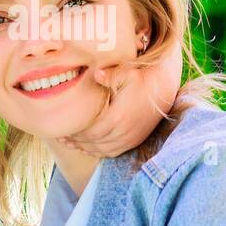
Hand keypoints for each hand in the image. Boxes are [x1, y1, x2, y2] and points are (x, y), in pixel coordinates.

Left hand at [58, 45, 182, 157]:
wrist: (163, 88)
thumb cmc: (142, 78)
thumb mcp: (126, 73)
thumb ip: (108, 75)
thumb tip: (94, 74)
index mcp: (119, 117)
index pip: (91, 132)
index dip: (76, 134)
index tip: (63, 131)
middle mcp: (125, 131)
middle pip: (94, 143)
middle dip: (76, 142)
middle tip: (61, 139)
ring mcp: (131, 138)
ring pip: (103, 150)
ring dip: (86, 149)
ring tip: (71, 144)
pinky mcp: (135, 140)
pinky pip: (114, 152)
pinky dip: (100, 152)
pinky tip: (89, 148)